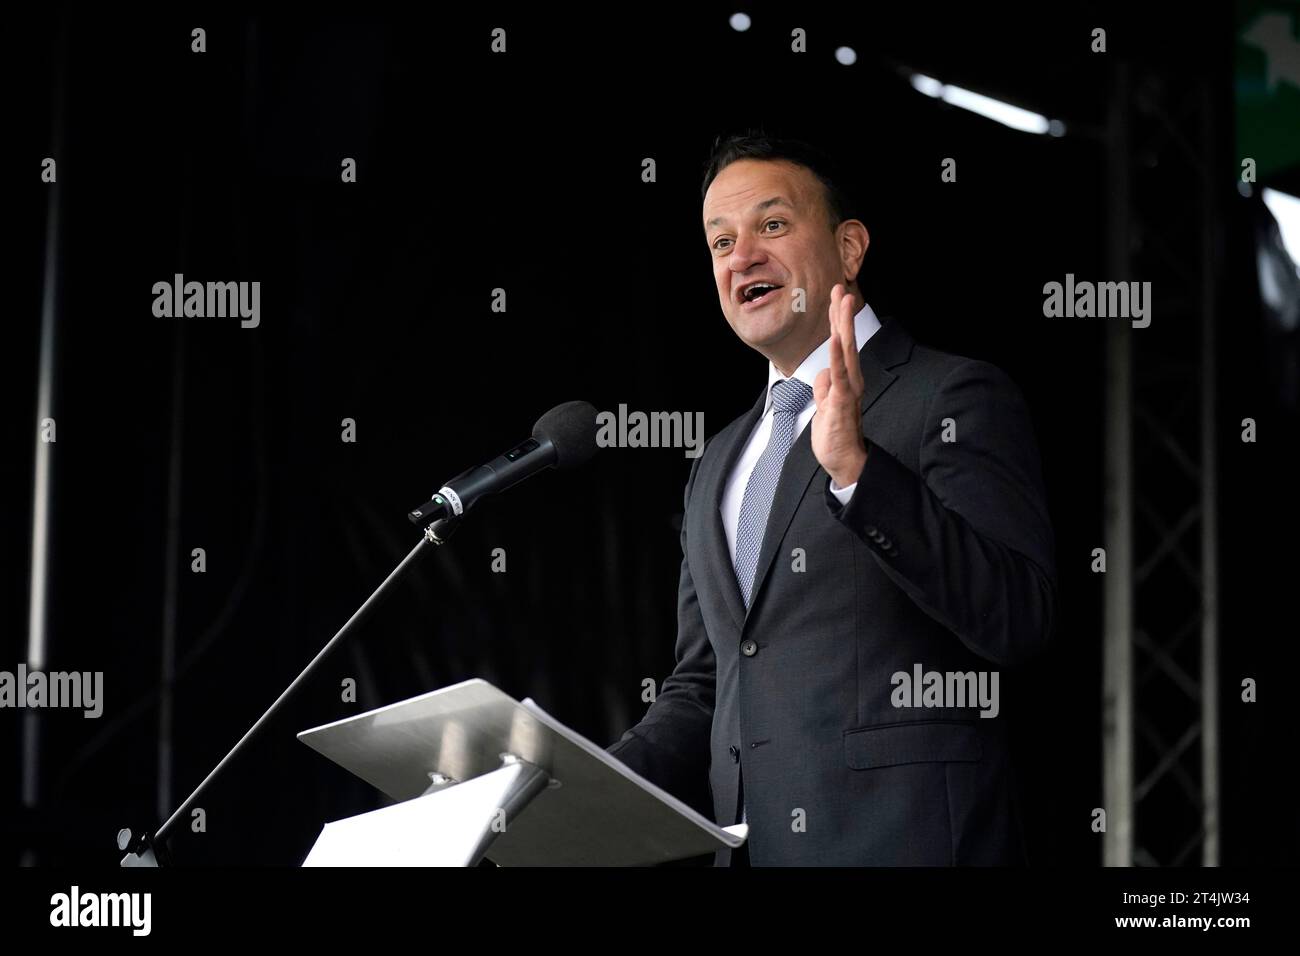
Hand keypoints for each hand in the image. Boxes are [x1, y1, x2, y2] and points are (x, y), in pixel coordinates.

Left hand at [812, 284, 867, 487]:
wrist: (844, 460)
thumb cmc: (835, 434)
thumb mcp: (825, 404)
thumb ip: (825, 386)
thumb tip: (823, 371)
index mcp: (846, 379)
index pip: (840, 343)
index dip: (837, 320)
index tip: (836, 297)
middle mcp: (852, 379)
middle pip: (845, 340)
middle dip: (842, 313)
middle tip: (840, 288)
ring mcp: (849, 389)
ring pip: (845, 351)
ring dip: (842, 324)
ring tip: (842, 302)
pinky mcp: (842, 401)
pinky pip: (839, 375)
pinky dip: (836, 356)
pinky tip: (834, 338)